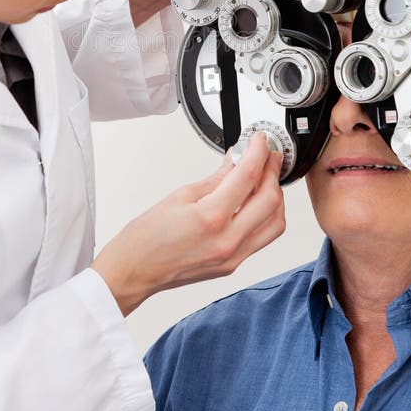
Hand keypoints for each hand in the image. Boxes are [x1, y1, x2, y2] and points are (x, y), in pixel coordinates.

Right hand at [91, 133, 285, 315]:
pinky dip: (266, 216)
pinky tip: (256, 202)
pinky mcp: (233, 265)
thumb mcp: (181, 196)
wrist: (134, 271)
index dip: (259, 152)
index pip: (248, 176)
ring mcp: (233, 257)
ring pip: (275, 222)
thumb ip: (216, 179)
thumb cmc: (146, 238)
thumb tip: (236, 162)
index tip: (260, 140)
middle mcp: (227, 241)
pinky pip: (263, 238)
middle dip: (273, 171)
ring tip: (267, 177)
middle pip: (270, 200)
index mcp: (211, 218)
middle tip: (268, 155)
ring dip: (276, 196)